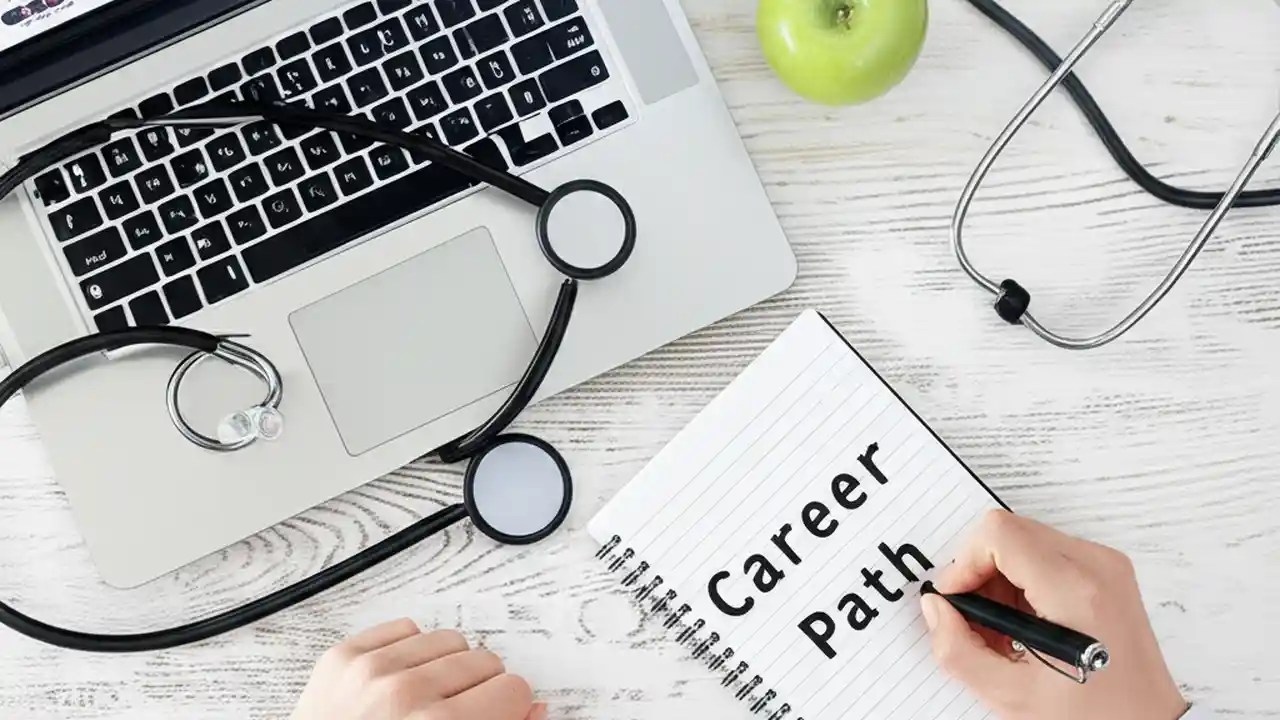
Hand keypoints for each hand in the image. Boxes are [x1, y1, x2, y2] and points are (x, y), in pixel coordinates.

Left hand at [290, 619, 546, 719]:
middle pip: (485, 662)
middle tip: (456, 714)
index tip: (496, 715)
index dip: (508, 707)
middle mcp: (407, 696)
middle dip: (478, 689)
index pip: (514, 689)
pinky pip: (404, 628)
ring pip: (449, 640)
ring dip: (445, 667)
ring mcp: (370, 672)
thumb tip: (535, 709)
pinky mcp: (342, 657)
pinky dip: (407, 652)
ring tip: (426, 699)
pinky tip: (398, 683)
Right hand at [921, 510, 1186, 719]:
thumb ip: (957, 650)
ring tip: (1003, 632)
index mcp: (1074, 590)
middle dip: (980, 574)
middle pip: (1009, 532)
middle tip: (978, 622)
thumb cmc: (1093, 719)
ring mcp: (1107, 565)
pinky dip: (1023, 582)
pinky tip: (1024, 625)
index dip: (964, 563)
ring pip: (1025, 540)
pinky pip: (1047, 553)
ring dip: (999, 579)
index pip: (998, 533)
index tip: (957, 599)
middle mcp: (1096, 566)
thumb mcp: (1011, 696)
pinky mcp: (1108, 571)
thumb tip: (936, 607)